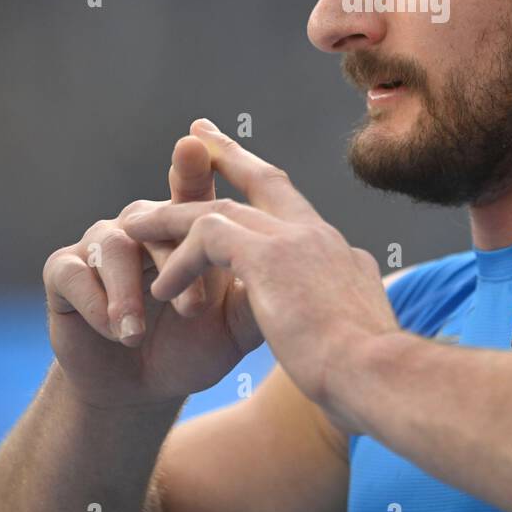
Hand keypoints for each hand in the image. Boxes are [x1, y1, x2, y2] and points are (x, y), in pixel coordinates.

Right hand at [42, 130, 263, 408]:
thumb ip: (258, 294)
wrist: (144, 390)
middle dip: (177, 261)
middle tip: (194, 310)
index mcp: (186, 225)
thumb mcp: (235, 326)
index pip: (195, 187)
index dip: (195, 163)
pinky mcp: (65, 272)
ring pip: (116, 244)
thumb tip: (286, 268)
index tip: (195, 141)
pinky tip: (119, 333)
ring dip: (132, 291)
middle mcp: (143, 223)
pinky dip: (99, 304)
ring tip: (140, 333)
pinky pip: (75, 273)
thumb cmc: (194, 346)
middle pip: (159, 216)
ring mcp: (102, 244)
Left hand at [119, 120, 399, 418]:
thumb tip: (346, 321)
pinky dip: (179, 259)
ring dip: (174, 216)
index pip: (297, 208)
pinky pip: (207, 238)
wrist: (378, 376)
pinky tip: (158, 288)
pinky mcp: (269, 257)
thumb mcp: (358, 337)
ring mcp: (296, 240)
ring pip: (221, 208)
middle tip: (197, 134)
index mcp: (338, 254)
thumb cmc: (372, 377)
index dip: (267, 185)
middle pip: (264, 180)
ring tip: (133, 227)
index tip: (245, 166)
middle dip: (227, 154)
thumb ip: (343, 315)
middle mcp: (319, 235)